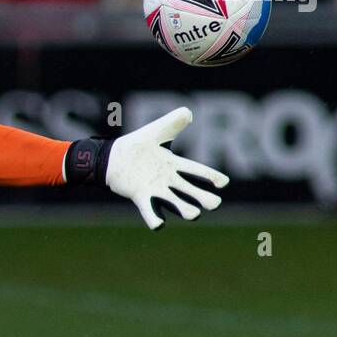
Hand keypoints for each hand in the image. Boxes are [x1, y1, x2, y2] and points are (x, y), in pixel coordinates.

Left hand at [65, 107, 228, 228]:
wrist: (113, 157)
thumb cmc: (136, 145)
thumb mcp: (156, 131)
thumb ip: (172, 123)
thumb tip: (188, 112)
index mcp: (173, 164)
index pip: (196, 170)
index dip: (210, 176)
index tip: (224, 183)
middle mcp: (167, 180)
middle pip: (189, 190)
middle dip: (202, 197)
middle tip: (215, 203)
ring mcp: (155, 189)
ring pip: (173, 202)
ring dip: (184, 209)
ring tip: (194, 214)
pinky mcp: (140, 196)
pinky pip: (148, 210)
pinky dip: (153, 218)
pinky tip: (159, 224)